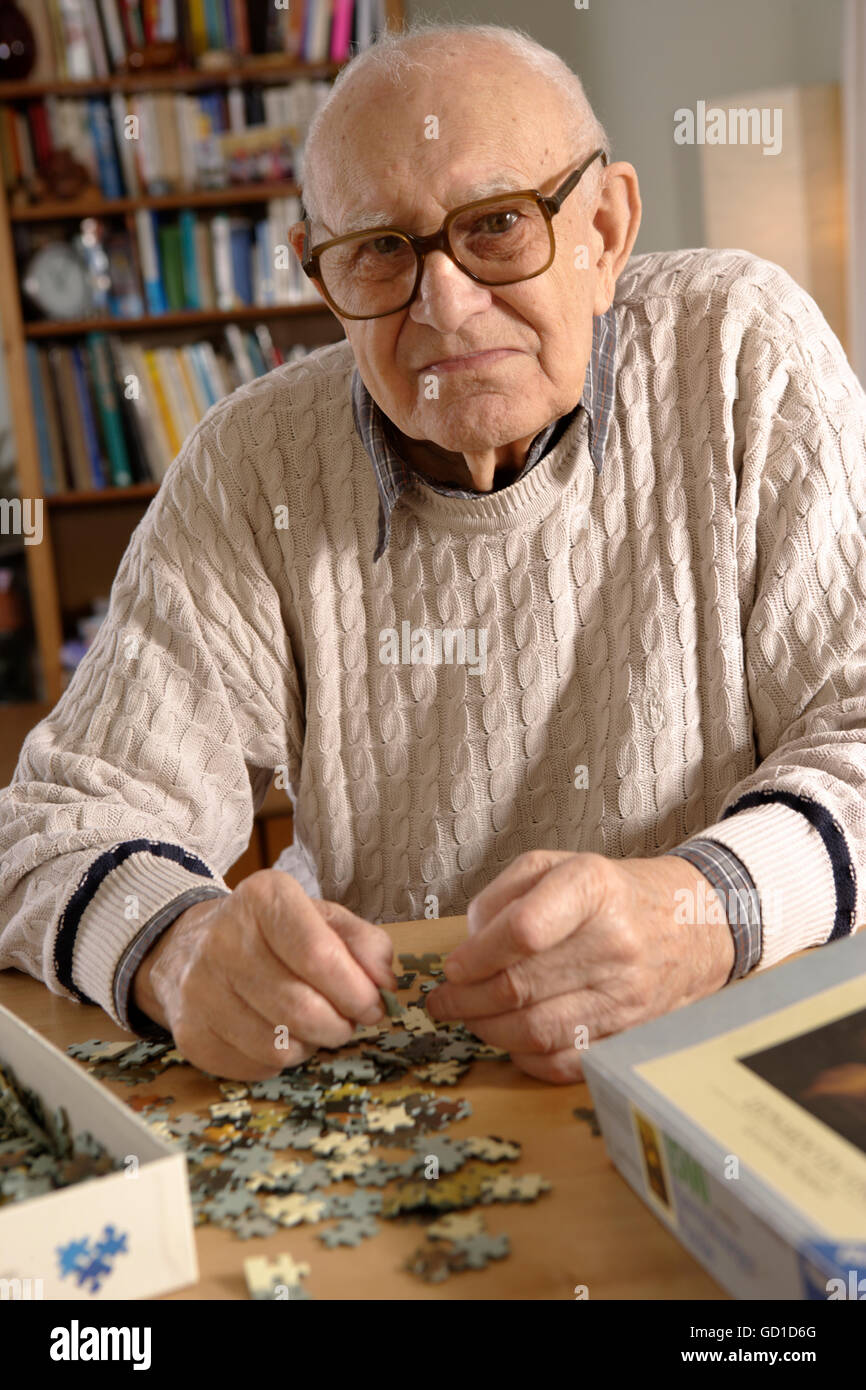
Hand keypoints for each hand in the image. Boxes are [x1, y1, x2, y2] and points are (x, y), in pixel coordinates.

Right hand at [132, 870, 395, 1079]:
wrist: (190, 949)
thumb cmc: (271, 934)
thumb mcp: (322, 918)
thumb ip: (365, 942)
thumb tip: (385, 983)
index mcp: (262, 899)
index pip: (318, 955)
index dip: (356, 990)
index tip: (373, 1004)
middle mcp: (222, 940)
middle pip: (301, 1007)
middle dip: (339, 1025)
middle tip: (348, 1021)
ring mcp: (200, 990)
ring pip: (279, 1045)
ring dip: (311, 1044)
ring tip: (313, 1026)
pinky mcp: (190, 1035)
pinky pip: (255, 1066)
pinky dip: (280, 1059)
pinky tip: (279, 1033)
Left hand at [426, 851, 734, 1083]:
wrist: (692, 925)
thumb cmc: (610, 895)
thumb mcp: (556, 865)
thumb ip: (502, 895)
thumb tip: (469, 947)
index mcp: (592, 888)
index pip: (523, 930)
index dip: (477, 955)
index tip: (454, 967)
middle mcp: (615, 942)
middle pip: (521, 987)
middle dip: (467, 1000)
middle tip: (444, 1000)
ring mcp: (627, 995)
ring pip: (537, 1030)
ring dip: (488, 1031)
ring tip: (469, 1018)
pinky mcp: (630, 1034)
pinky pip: (565, 1062)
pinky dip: (525, 1058)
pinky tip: (510, 1039)